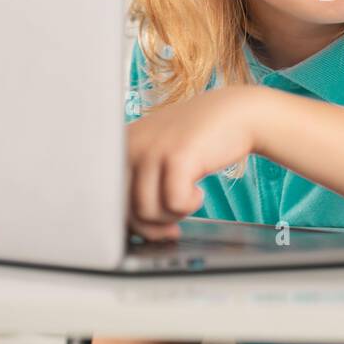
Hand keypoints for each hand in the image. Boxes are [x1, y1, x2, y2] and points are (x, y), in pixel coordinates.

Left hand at [126, 84, 262, 240]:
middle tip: (172, 228)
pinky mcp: (176, 156)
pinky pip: (175, 204)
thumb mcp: (159, 158)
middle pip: (124, 209)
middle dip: (151, 226)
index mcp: (118, 144)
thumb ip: (139, 185)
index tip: (152, 227)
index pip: (107, 198)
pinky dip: (190, 205)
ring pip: (147, 211)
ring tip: (188, 199)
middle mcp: (129, 144)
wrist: (236, 114)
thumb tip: (130, 230)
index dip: (129, 221)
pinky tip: (199, 192)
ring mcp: (152, 149)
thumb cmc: (198, 143)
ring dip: (173, 215)